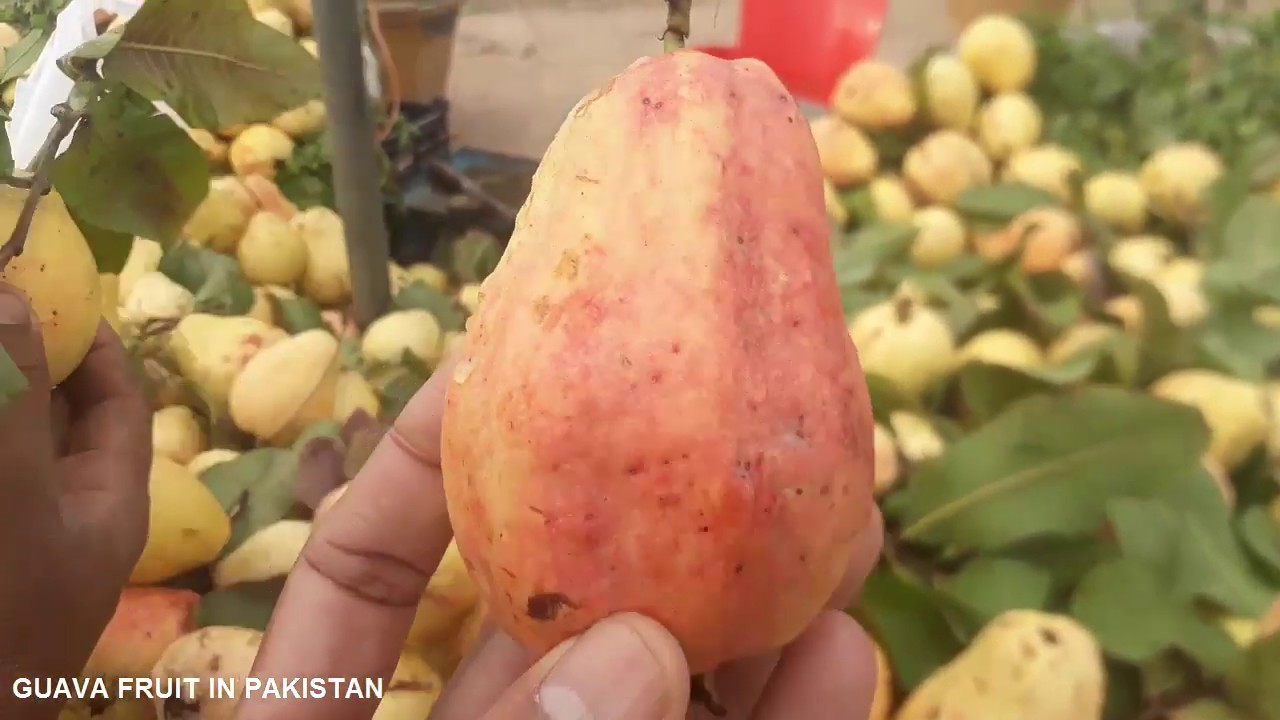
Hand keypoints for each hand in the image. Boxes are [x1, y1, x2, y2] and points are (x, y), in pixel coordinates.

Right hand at [0, 284, 150, 718]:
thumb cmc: (4, 612)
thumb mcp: (18, 499)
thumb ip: (16, 404)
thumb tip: (14, 299)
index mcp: (110, 499)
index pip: (118, 400)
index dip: (90, 342)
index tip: (52, 288)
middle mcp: (66, 510)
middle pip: (54, 413)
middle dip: (23, 358)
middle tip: (1, 302)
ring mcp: (21, 530)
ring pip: (14, 439)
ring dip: (2, 390)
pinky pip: (3, 474)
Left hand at [237, 354, 884, 719]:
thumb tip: (631, 645)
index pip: (358, 579)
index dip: (420, 461)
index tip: (497, 357)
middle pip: (549, 615)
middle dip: (637, 512)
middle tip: (708, 405)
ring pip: (668, 688)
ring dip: (749, 606)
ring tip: (825, 510)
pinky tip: (847, 652)